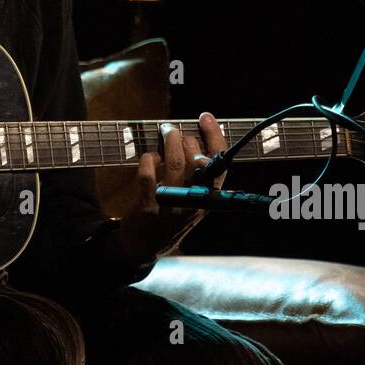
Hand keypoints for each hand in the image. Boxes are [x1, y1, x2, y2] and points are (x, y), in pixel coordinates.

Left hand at [115, 112, 227, 263]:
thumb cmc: (171, 217)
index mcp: (209, 199)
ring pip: (175, 163)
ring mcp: (172, 205)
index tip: (205, 117)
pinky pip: (148, 174)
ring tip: (165, 132)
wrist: (145, 247)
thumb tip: (193, 137)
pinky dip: (149, 160)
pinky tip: (150, 158)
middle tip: (174, 130)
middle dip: (186, 138)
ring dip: (169, 141)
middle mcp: (194, 202)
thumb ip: (197, 174)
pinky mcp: (148, 206)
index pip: (219, 164)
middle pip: (196, 160)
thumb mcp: (194, 201)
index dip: (214, 136)